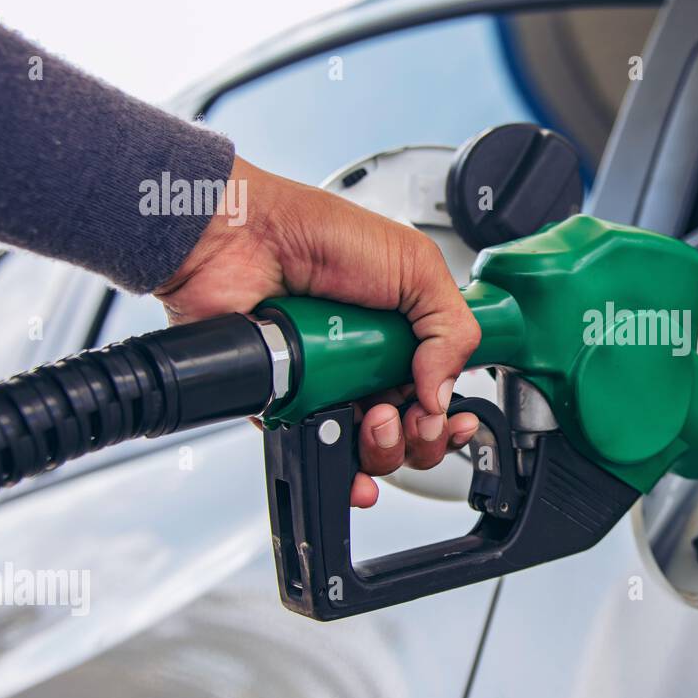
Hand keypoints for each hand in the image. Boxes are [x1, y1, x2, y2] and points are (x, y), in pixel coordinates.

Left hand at [154, 156, 480, 507]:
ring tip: (373, 417)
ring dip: (382, 447)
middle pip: (408, 431)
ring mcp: (327, 385)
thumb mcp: (416, 266)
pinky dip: (332, 463)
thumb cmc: (318, 234)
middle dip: (419, 437)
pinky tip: (346, 456)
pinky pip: (312, 446)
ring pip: (365, 448)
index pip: (437, 392)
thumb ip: (452, 328)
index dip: (448, 415)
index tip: (452, 418)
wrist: (244, 238)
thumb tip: (444, 393)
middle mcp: (367, 363)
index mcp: (402, 334)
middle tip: (410, 415)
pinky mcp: (286, 401)